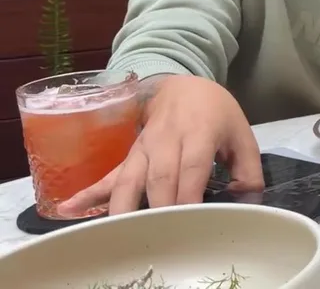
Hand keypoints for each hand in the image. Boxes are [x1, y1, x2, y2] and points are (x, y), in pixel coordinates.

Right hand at [59, 75, 262, 215]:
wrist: (182, 85)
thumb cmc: (216, 113)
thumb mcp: (242, 135)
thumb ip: (249, 170)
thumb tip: (244, 201)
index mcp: (200, 134)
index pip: (192, 168)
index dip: (189, 196)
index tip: (188, 222)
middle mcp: (167, 141)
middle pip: (159, 178)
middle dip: (158, 209)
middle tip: (159, 236)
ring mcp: (144, 148)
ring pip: (130, 178)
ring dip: (123, 207)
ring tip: (118, 232)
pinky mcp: (130, 156)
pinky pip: (108, 174)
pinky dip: (89, 193)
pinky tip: (68, 209)